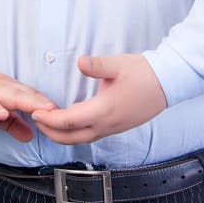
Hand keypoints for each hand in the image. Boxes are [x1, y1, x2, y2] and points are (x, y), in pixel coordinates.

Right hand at [0, 66, 56, 142]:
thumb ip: (12, 123)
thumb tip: (30, 135)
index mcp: (8, 91)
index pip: (33, 97)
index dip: (48, 107)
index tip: (66, 116)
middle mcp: (1, 87)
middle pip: (26, 94)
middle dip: (43, 103)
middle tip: (62, 112)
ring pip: (9, 95)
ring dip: (26, 102)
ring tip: (41, 111)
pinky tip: (1, 113)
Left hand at [31, 54, 166, 144]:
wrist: (168, 83)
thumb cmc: (144, 73)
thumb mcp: (118, 64)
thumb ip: (96, 65)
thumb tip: (80, 62)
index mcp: (104, 111)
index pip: (69, 121)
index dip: (49, 119)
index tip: (36, 112)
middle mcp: (107, 124)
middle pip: (72, 138)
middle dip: (51, 132)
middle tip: (37, 121)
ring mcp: (114, 128)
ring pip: (82, 140)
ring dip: (63, 135)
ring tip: (49, 125)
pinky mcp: (118, 127)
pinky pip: (92, 136)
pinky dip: (76, 134)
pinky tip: (72, 124)